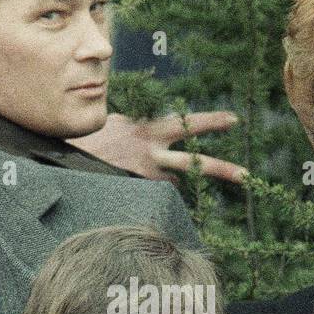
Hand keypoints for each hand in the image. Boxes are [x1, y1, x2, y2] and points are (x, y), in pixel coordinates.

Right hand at [69, 111, 247, 182]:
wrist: (66, 151)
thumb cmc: (90, 136)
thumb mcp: (117, 122)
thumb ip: (136, 126)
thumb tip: (146, 131)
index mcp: (149, 129)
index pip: (187, 125)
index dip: (211, 123)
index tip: (234, 120)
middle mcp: (152, 151)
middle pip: (195, 161)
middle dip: (222, 169)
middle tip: (247, 175)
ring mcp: (143, 174)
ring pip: (178, 183)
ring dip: (193, 187)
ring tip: (215, 194)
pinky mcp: (133, 188)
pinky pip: (154, 193)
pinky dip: (159, 190)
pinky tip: (155, 192)